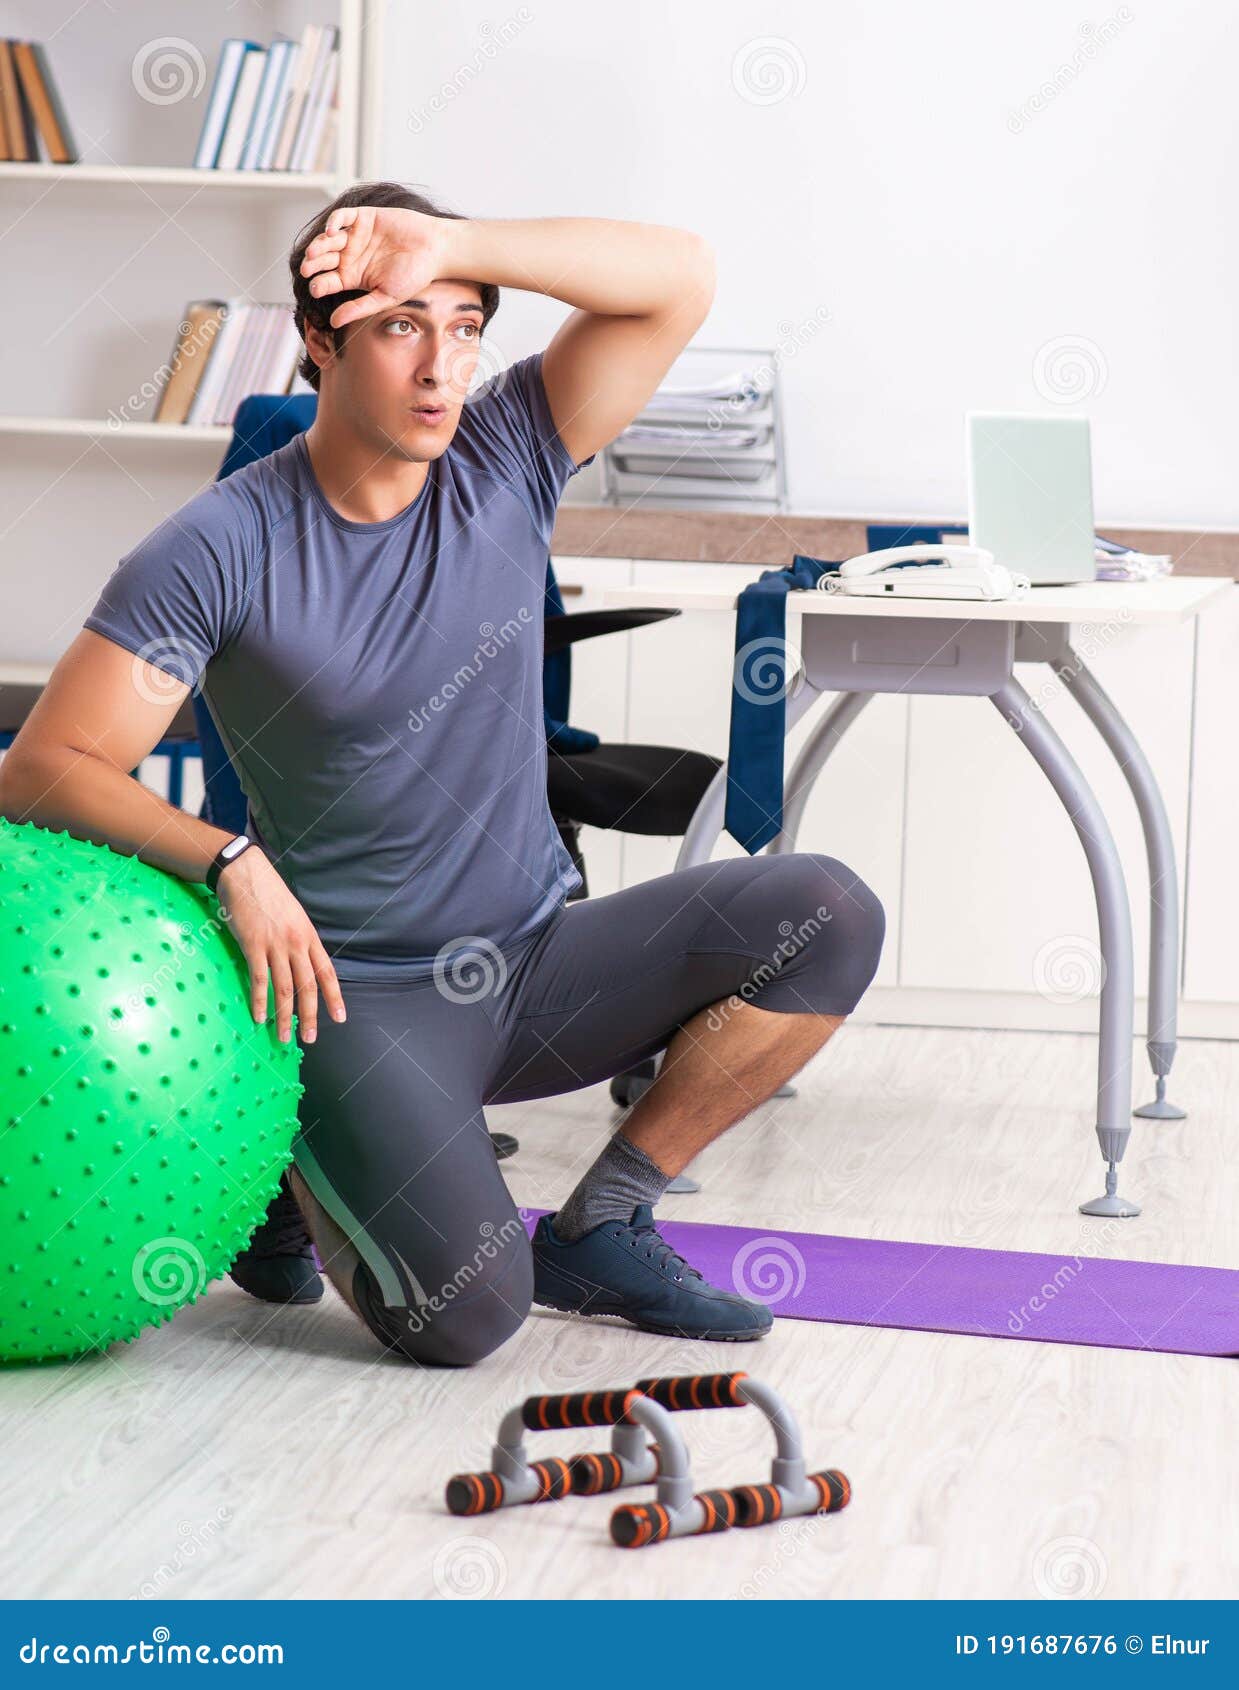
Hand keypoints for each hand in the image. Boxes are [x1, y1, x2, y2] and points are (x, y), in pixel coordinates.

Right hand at [215, 847, 345, 1044]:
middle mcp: (297, 943)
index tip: (339, 1017)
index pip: (326, 972)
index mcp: (309, 936)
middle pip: (308, 986)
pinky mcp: (253, 945)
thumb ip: (300, 940)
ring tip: (284, 1037)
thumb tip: (302, 964)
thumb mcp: (294, 916)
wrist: (246, 873)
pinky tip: (260, 1017)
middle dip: (311, 1016)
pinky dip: (260, 1001)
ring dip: (285, 1016)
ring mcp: (275, 944)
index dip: (334, 997)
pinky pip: (259, 979)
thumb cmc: (269, 895)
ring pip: (285, 988)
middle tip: (310, 1039)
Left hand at [299, 205, 455, 329]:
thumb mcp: (385, 297)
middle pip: (324, 259)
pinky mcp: (363, 217)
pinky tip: (330, 233)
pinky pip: (342, 217)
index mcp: (354, 276)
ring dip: (318, 245)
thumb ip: (360, 307)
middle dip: (313, 263)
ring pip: (328, 239)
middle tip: (307, 269)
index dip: (319, 284)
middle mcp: (351, 256)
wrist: (434, 250)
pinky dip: (333, 223)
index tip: (315, 289)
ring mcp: (356, 236)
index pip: (329, 280)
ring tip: (314, 253)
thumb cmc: (414, 276)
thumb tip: (334, 322)